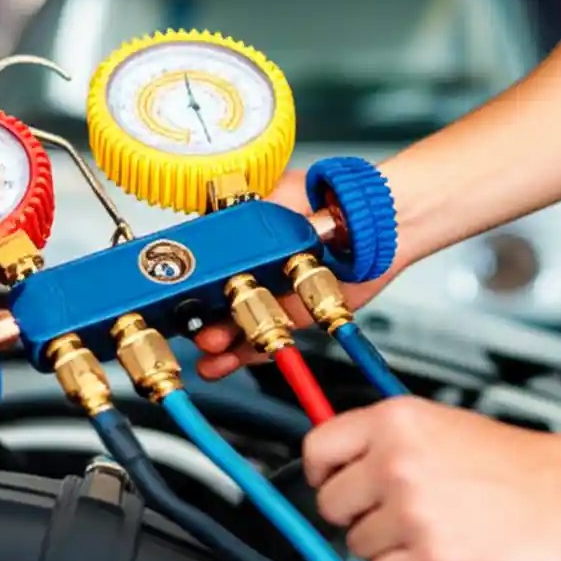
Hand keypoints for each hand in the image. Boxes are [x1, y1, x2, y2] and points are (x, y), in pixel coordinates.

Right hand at [193, 170, 400, 378]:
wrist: (379, 225)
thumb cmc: (333, 201)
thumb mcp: (280, 197)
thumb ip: (247, 215)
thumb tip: (216, 224)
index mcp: (243, 238)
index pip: (204, 266)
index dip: (190, 284)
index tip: (181, 297)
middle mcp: (253, 268)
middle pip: (213, 303)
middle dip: (202, 322)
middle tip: (200, 332)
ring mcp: (272, 294)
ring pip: (234, 326)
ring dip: (219, 344)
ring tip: (211, 355)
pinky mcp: (294, 316)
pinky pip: (263, 339)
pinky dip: (246, 355)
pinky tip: (229, 362)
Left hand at [303, 396, 560, 560]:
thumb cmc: (517, 462)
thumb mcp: (442, 423)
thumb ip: (388, 439)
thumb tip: (342, 457)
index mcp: (396, 421)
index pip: (317, 447)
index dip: (320, 471)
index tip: (329, 480)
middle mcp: (397, 462)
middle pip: (331, 502)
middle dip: (358, 512)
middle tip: (394, 511)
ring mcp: (413, 512)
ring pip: (357, 542)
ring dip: (388, 543)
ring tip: (431, 526)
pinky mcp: (432, 559)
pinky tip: (439, 550)